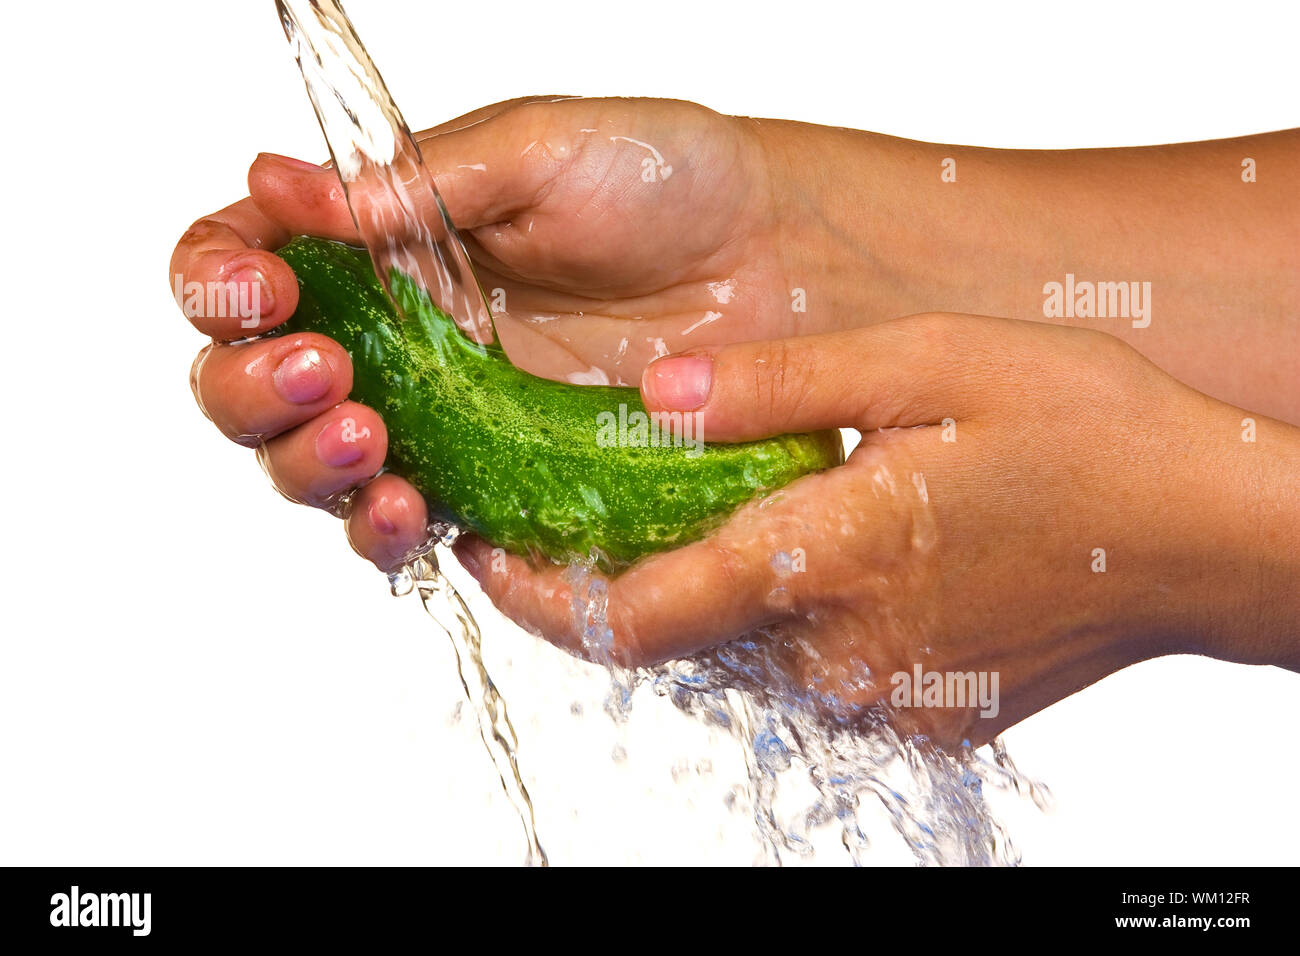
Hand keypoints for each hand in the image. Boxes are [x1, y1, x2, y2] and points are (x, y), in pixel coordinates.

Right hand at [172, 96, 832, 568]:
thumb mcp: (540, 149)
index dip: (220, 284)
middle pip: (256, 388)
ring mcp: (443, 422)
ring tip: (370, 439)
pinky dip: (389, 530)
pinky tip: (415, 508)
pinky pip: (414, 526)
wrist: (780, 260)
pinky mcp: (500, 486)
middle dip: (256, 390)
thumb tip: (276, 186)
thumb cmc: (667, 182)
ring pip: (317, 471)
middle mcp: (393, 339)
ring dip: (311, 469)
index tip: (258, 289)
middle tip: (320, 370)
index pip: (248, 267)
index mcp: (378, 244)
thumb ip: (413, 183)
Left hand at [453, 313, 1299, 745]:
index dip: (537, 594)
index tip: (483, 550)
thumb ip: (781, 386)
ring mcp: (880, 699)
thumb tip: (658, 395)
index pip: (632, 617)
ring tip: (678, 516)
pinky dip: (770, 619)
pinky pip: (803, 671)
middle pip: (668, 641)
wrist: (1206, 539)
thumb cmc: (1088, 438)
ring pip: (731, 656)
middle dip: (600, 584)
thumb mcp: (931, 364)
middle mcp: (839, 656)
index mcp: (829, 563)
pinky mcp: (916, 717)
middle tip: (564, 508)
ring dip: (686, 597)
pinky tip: (799, 551)